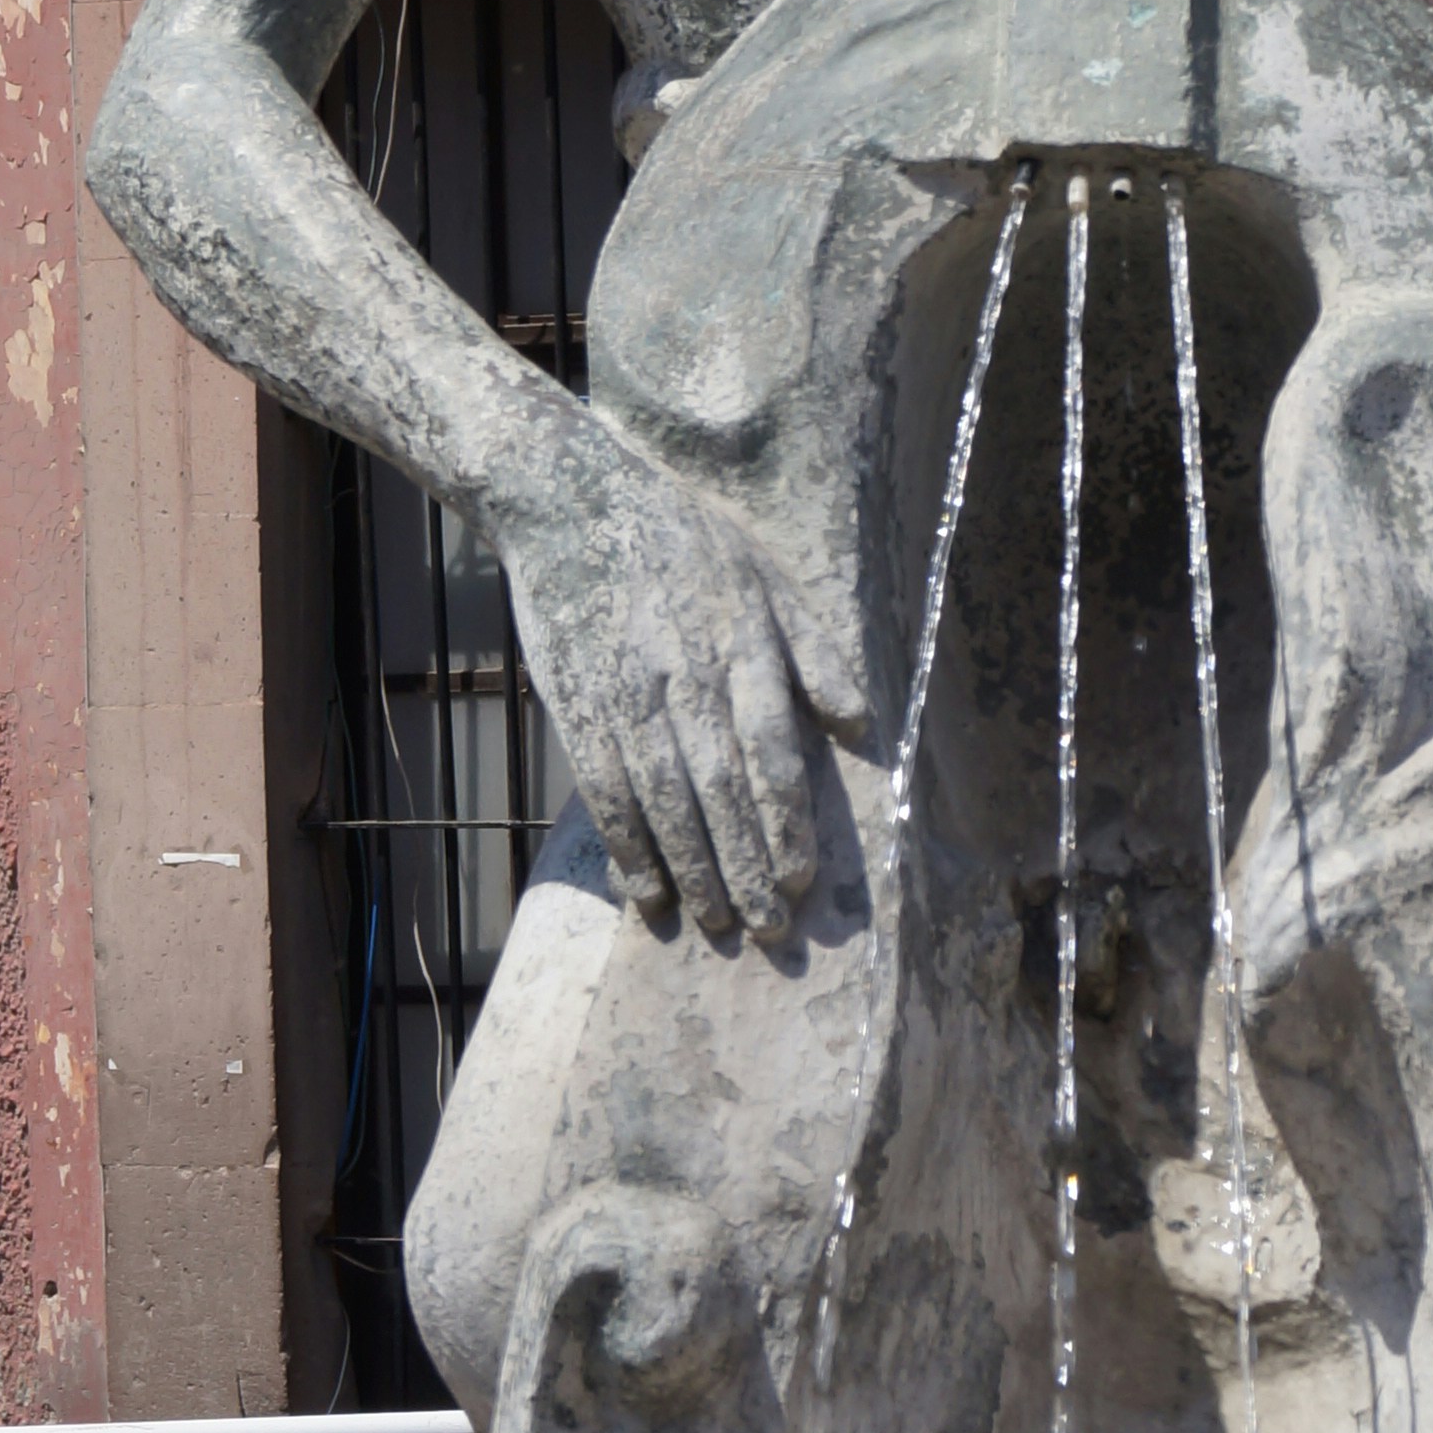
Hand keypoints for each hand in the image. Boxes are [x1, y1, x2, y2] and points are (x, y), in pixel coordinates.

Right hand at [493, 394, 829, 944]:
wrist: (569, 500)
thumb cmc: (684, 541)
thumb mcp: (766, 576)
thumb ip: (814, 652)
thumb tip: (862, 723)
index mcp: (741, 642)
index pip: (770, 750)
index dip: (786, 822)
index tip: (802, 879)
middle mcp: (685, 674)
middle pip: (720, 789)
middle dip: (747, 865)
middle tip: (771, 932)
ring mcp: (625, 692)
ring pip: (662, 799)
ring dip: (692, 869)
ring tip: (718, 922)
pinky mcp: (576, 704)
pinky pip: (605, 790)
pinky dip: (628, 845)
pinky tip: (649, 890)